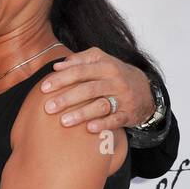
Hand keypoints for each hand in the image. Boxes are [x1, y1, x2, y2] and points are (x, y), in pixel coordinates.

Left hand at [38, 47, 153, 132]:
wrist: (146, 90)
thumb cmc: (114, 75)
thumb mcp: (101, 61)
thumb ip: (80, 60)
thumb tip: (57, 66)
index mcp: (106, 66)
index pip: (80, 71)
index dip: (61, 79)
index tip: (44, 88)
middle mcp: (115, 81)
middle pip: (88, 89)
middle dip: (66, 98)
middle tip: (48, 107)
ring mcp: (123, 98)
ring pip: (101, 105)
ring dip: (82, 113)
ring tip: (63, 121)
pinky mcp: (128, 114)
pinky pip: (116, 120)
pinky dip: (103, 124)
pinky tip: (89, 129)